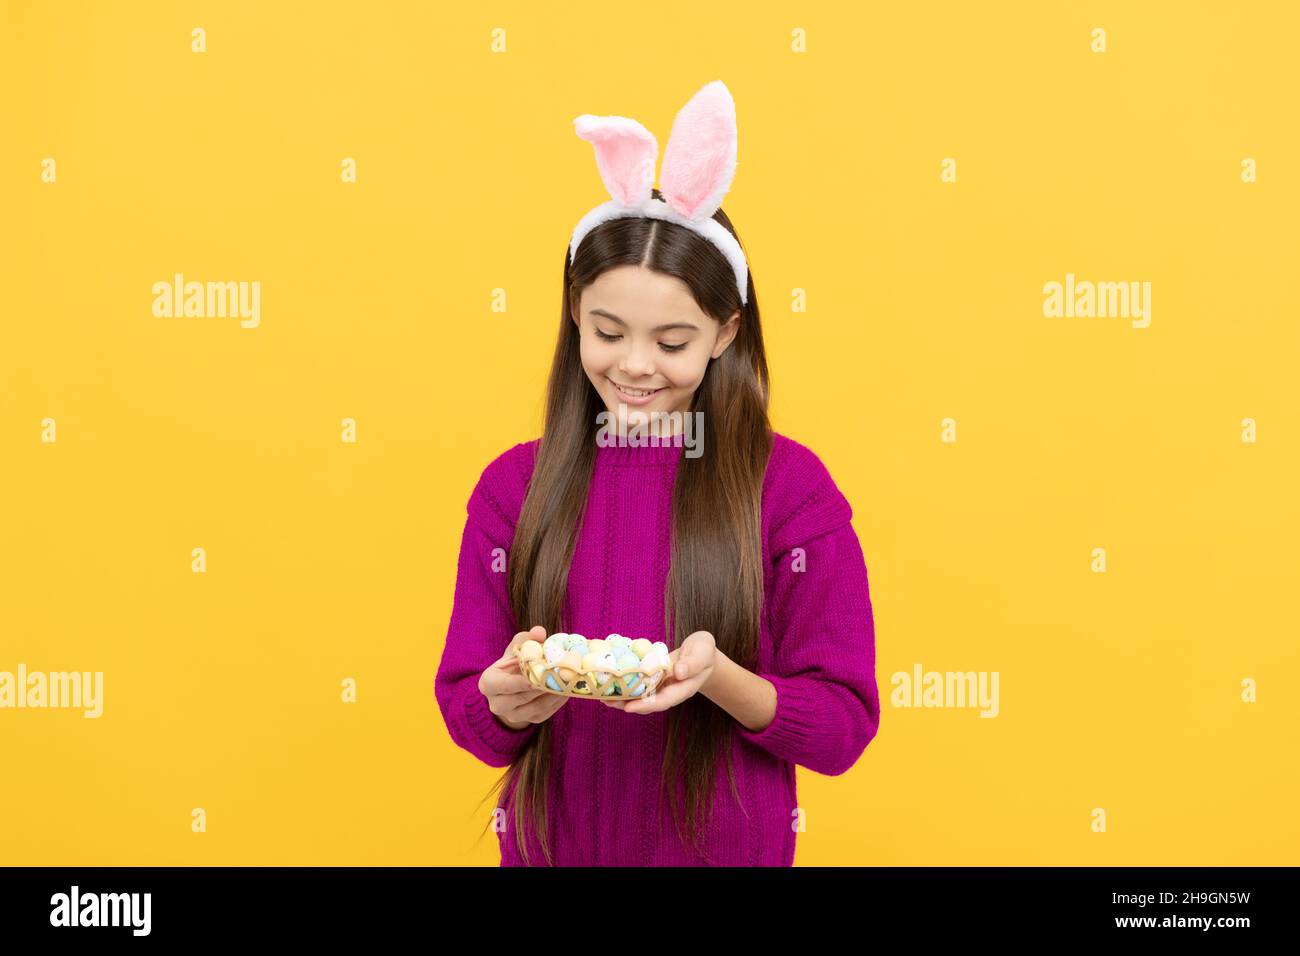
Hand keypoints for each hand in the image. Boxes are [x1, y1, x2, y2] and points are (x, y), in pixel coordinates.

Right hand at [478, 625, 567, 728]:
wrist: (514, 685)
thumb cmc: (513, 663)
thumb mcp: (515, 649)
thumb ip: (525, 640)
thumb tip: (539, 632)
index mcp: (488, 683)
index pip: (500, 685)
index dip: (517, 683)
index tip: (534, 678)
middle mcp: (497, 704)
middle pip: (519, 698)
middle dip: (539, 688)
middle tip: (558, 677)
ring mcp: (513, 715)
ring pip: (535, 708)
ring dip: (552, 695)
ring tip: (566, 683)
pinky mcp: (530, 721)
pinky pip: (545, 713)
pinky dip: (557, 702)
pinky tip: (567, 690)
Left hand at [601, 631, 717, 714]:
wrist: (702, 654)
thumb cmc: (703, 652)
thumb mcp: (702, 652)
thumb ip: (693, 662)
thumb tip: (678, 671)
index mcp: (683, 689)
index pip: (664, 701)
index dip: (646, 705)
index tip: (629, 707)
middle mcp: (669, 692)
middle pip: (647, 703)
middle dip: (626, 704)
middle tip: (606, 701)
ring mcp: (661, 688)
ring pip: (640, 697)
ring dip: (622, 697)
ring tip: (601, 695)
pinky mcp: (654, 681)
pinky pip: (639, 686)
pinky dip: (625, 686)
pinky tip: (610, 683)